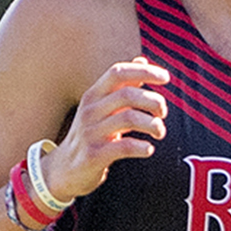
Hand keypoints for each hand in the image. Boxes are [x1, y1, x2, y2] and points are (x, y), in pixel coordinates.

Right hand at [36, 58, 170, 200]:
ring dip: (153, 124)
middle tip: (163, 112)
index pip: (117, 72)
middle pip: (127, 95)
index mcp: (93, 95)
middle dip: (153, 101)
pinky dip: (142, 147)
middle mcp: (90, 110)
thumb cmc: (91, 134)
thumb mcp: (103, 107)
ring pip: (128, 118)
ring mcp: (90, 133)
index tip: (165, 78)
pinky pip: (124, 147)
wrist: (64, 169)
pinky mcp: (94, 155)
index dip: (143, 71)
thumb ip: (123, 85)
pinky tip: (149, 149)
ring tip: (160, 132)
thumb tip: (142, 60)